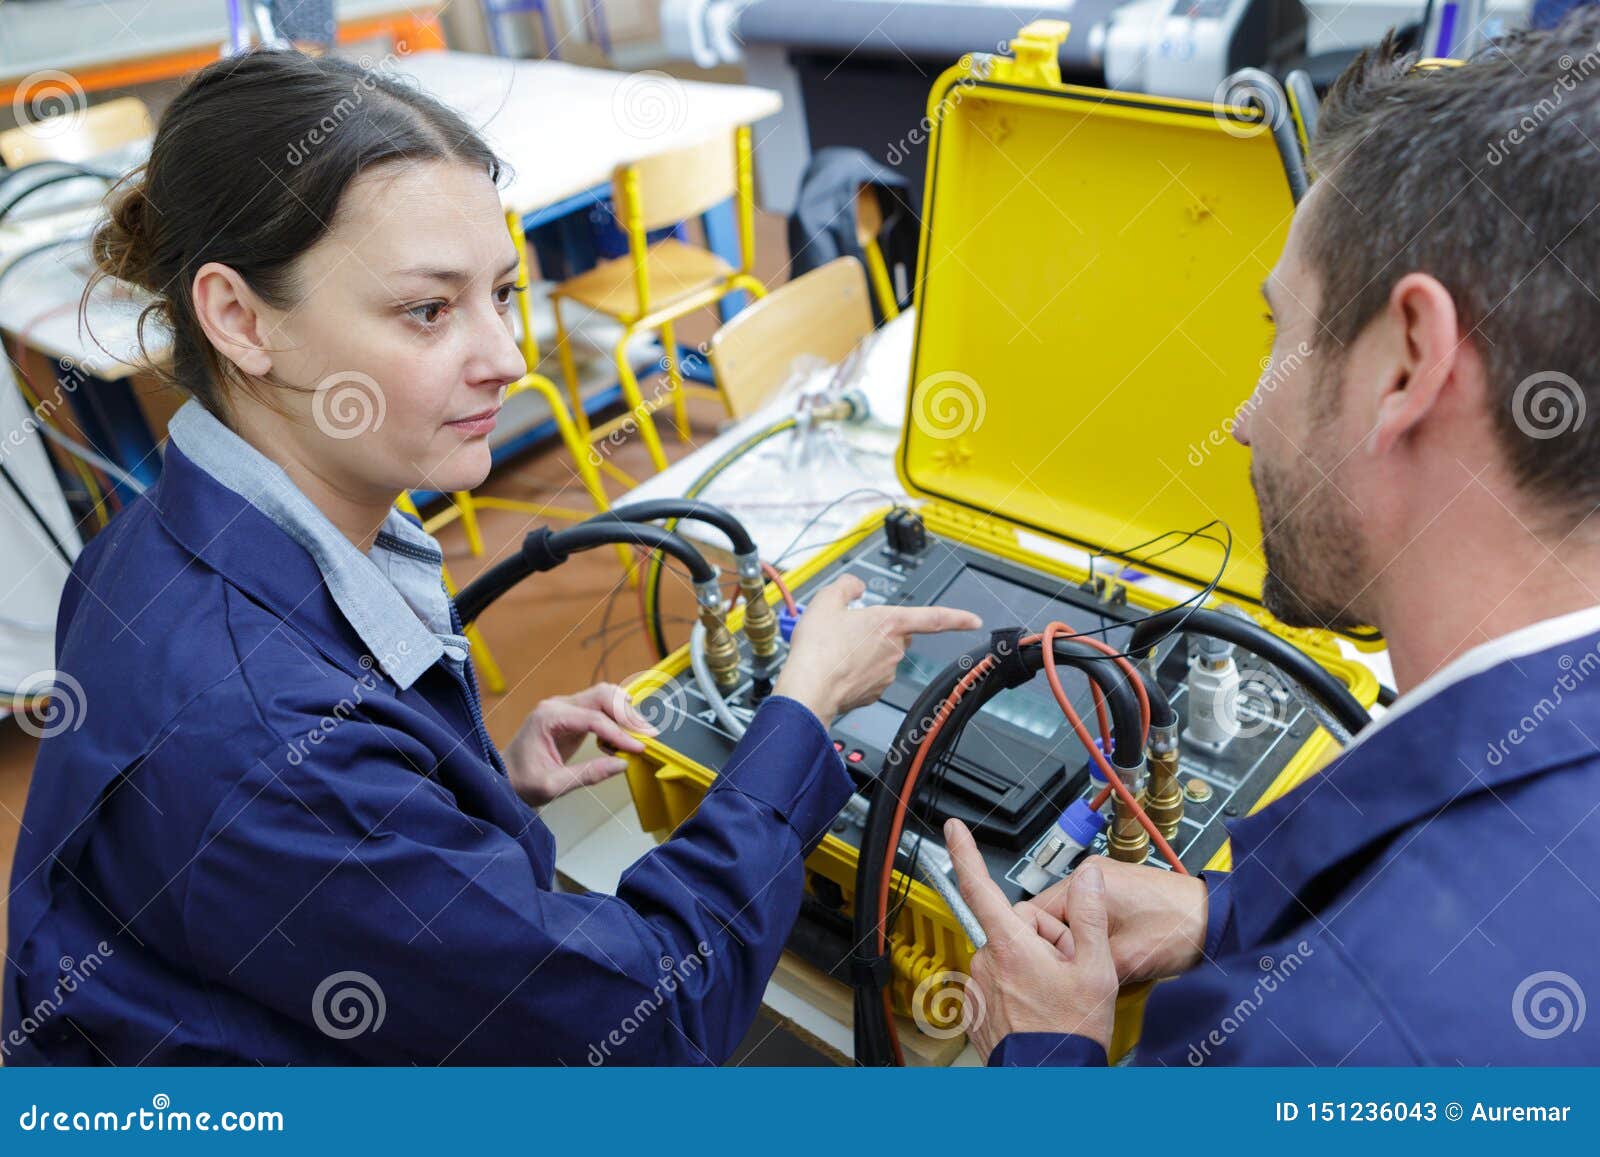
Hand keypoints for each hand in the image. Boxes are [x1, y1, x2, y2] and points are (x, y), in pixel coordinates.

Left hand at [504, 683, 657, 806]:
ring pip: (603, 696)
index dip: (619, 733)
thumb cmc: (520, 782)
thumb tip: (622, 764)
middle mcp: (556, 705)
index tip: (639, 748)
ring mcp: (563, 707)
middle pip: (601, 695)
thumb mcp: (553, 786)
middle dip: (627, 714)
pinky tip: (618, 740)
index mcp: (548, 718)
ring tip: (636, 737)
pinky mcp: (570, 715)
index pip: (593, 718)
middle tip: (647, 735)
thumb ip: (588, 774)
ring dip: (623, 713)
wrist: (501, 778)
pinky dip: (615, 718)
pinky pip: (599, 707)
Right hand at [771, 574, 981, 726]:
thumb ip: (845, 586)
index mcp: (889, 623)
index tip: (974, 620)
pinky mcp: (873, 692)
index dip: (957, 617)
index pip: (933, 617)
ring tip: (836, 650)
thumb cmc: (818, 649)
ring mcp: (885, 673)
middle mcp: (893, 650)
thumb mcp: (826, 601)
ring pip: (881, 656)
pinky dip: (856, 672)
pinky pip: (869, 677)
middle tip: (849, 630)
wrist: (808, 689)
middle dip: (880, 631)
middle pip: (897, 635)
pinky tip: (837, 668)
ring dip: (865, 652)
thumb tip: (854, 585)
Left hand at [944, 817, 1118, 1059]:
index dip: (963, 851)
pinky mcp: (977, 1008)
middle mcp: (985, 962)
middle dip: (1045, 939)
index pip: (978, 886)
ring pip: (1010, 954)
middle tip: (1069, 970)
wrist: (1050, 1084)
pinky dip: (1022, 986)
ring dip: (1035, 965)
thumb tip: (1087, 878)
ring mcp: (979, 987)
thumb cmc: (1070, 1034)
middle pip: (1015, 925)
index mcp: (1009, 945)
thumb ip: (1088, 916)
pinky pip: (1001, 979)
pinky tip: (1041, 1007)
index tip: (953, 827)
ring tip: (1057, 994)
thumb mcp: (1096, 969)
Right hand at [1029, 856, 1209, 983]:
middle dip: (1056, 946)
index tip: (1041, 968)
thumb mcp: (1124, 960)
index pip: (1033, 913)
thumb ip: (1083, 968)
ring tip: (1089, 965)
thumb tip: (1056, 982)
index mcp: (1086, 880)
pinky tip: (1103, 954)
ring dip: (1074, 943)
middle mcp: (1092, 874)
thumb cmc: (1180, 930)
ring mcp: (1105, 881)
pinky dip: (1090, 936)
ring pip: (1069, 919)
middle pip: (1049, 916)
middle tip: (1068, 972)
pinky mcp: (1118, 892)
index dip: (1034, 946)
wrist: (1217, 920)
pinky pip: (1088, 916)